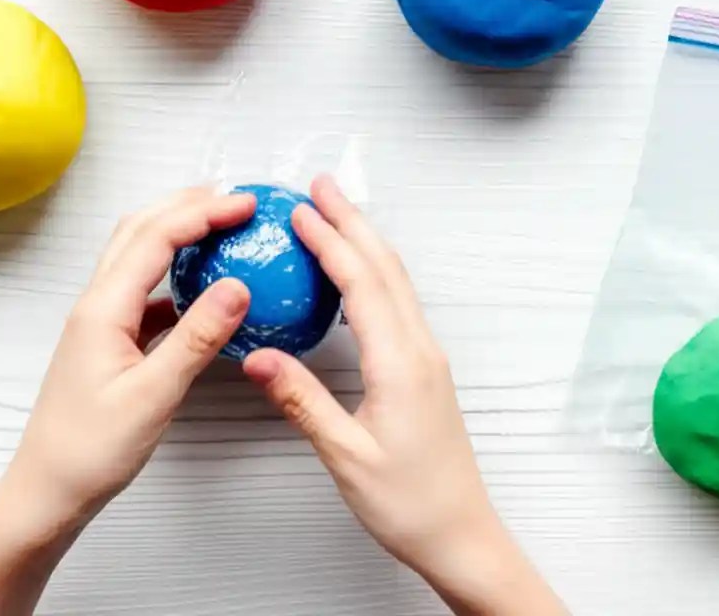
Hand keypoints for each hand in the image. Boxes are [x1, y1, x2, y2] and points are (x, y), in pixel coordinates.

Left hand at [0, 187, 255, 615]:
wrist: (48, 491)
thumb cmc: (91, 450)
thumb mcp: (154, 394)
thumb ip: (198, 337)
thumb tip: (237, 286)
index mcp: (103, 309)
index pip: (156, 237)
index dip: (203, 213)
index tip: (245, 205)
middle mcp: (96, 305)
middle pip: (139, 230)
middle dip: (186, 205)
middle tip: (235, 200)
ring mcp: (100, 322)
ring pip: (137, 256)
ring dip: (176, 231)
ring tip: (220, 227)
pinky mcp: (109, 342)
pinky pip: (143, 291)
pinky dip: (173, 274)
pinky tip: (201, 289)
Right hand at [242, 177, 566, 615]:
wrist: (461, 533)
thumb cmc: (411, 503)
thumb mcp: (346, 455)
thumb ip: (301, 401)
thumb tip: (258, 358)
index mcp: (401, 364)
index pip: (362, 284)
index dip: (330, 242)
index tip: (301, 211)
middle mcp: (421, 351)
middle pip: (385, 268)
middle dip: (353, 221)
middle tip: (322, 186)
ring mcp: (428, 358)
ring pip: (396, 282)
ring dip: (366, 242)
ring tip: (336, 214)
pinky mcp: (425, 371)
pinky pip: (399, 304)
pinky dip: (374, 274)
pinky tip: (356, 276)